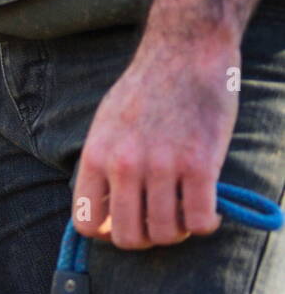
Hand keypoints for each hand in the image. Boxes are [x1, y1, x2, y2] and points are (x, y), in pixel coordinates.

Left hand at [72, 40, 238, 248]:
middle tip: (158, 225)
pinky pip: (200, 221)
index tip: (123, 225)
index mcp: (96, 157)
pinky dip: (205, 225)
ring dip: (177, 234)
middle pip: (127, 237)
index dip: (105, 234)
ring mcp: (162, 166)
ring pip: (165, 234)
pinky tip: (208, 211)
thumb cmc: (146, 90)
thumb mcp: (106, 126)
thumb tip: (102, 209)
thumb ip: (103, 165)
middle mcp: (124, 166)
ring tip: (183, 215)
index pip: (86, 222)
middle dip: (144, 240)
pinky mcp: (200, 164)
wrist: (185, 53)